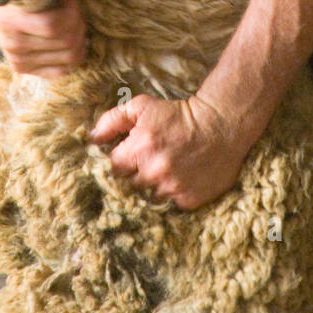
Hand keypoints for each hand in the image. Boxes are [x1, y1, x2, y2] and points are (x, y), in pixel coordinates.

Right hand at [0, 0, 86, 78]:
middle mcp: (12, 44)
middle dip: (78, 23)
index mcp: (10, 19)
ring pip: (69, 58)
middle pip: (66, 43)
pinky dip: (72, 55)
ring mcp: (17, 59)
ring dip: (78, 37)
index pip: (54, 25)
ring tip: (68, 22)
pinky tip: (67, 38)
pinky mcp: (22, 68)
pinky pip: (61, 71)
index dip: (71, 11)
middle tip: (72, 9)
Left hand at [88, 93, 248, 210]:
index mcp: (139, 149)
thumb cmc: (178, 114)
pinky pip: (170, 206)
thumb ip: (111, 120)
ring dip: (151, 189)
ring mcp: (173, 188)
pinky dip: (170, 196)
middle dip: (131, 179)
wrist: (221, 124)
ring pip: (148, 199)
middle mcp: (154, 172)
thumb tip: (91, 138)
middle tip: (140, 168)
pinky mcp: (190, 200)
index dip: (113, 168)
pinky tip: (176, 182)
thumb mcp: (142, 106)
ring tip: (159, 175)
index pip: (111, 171)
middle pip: (128, 187)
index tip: (118, 165)